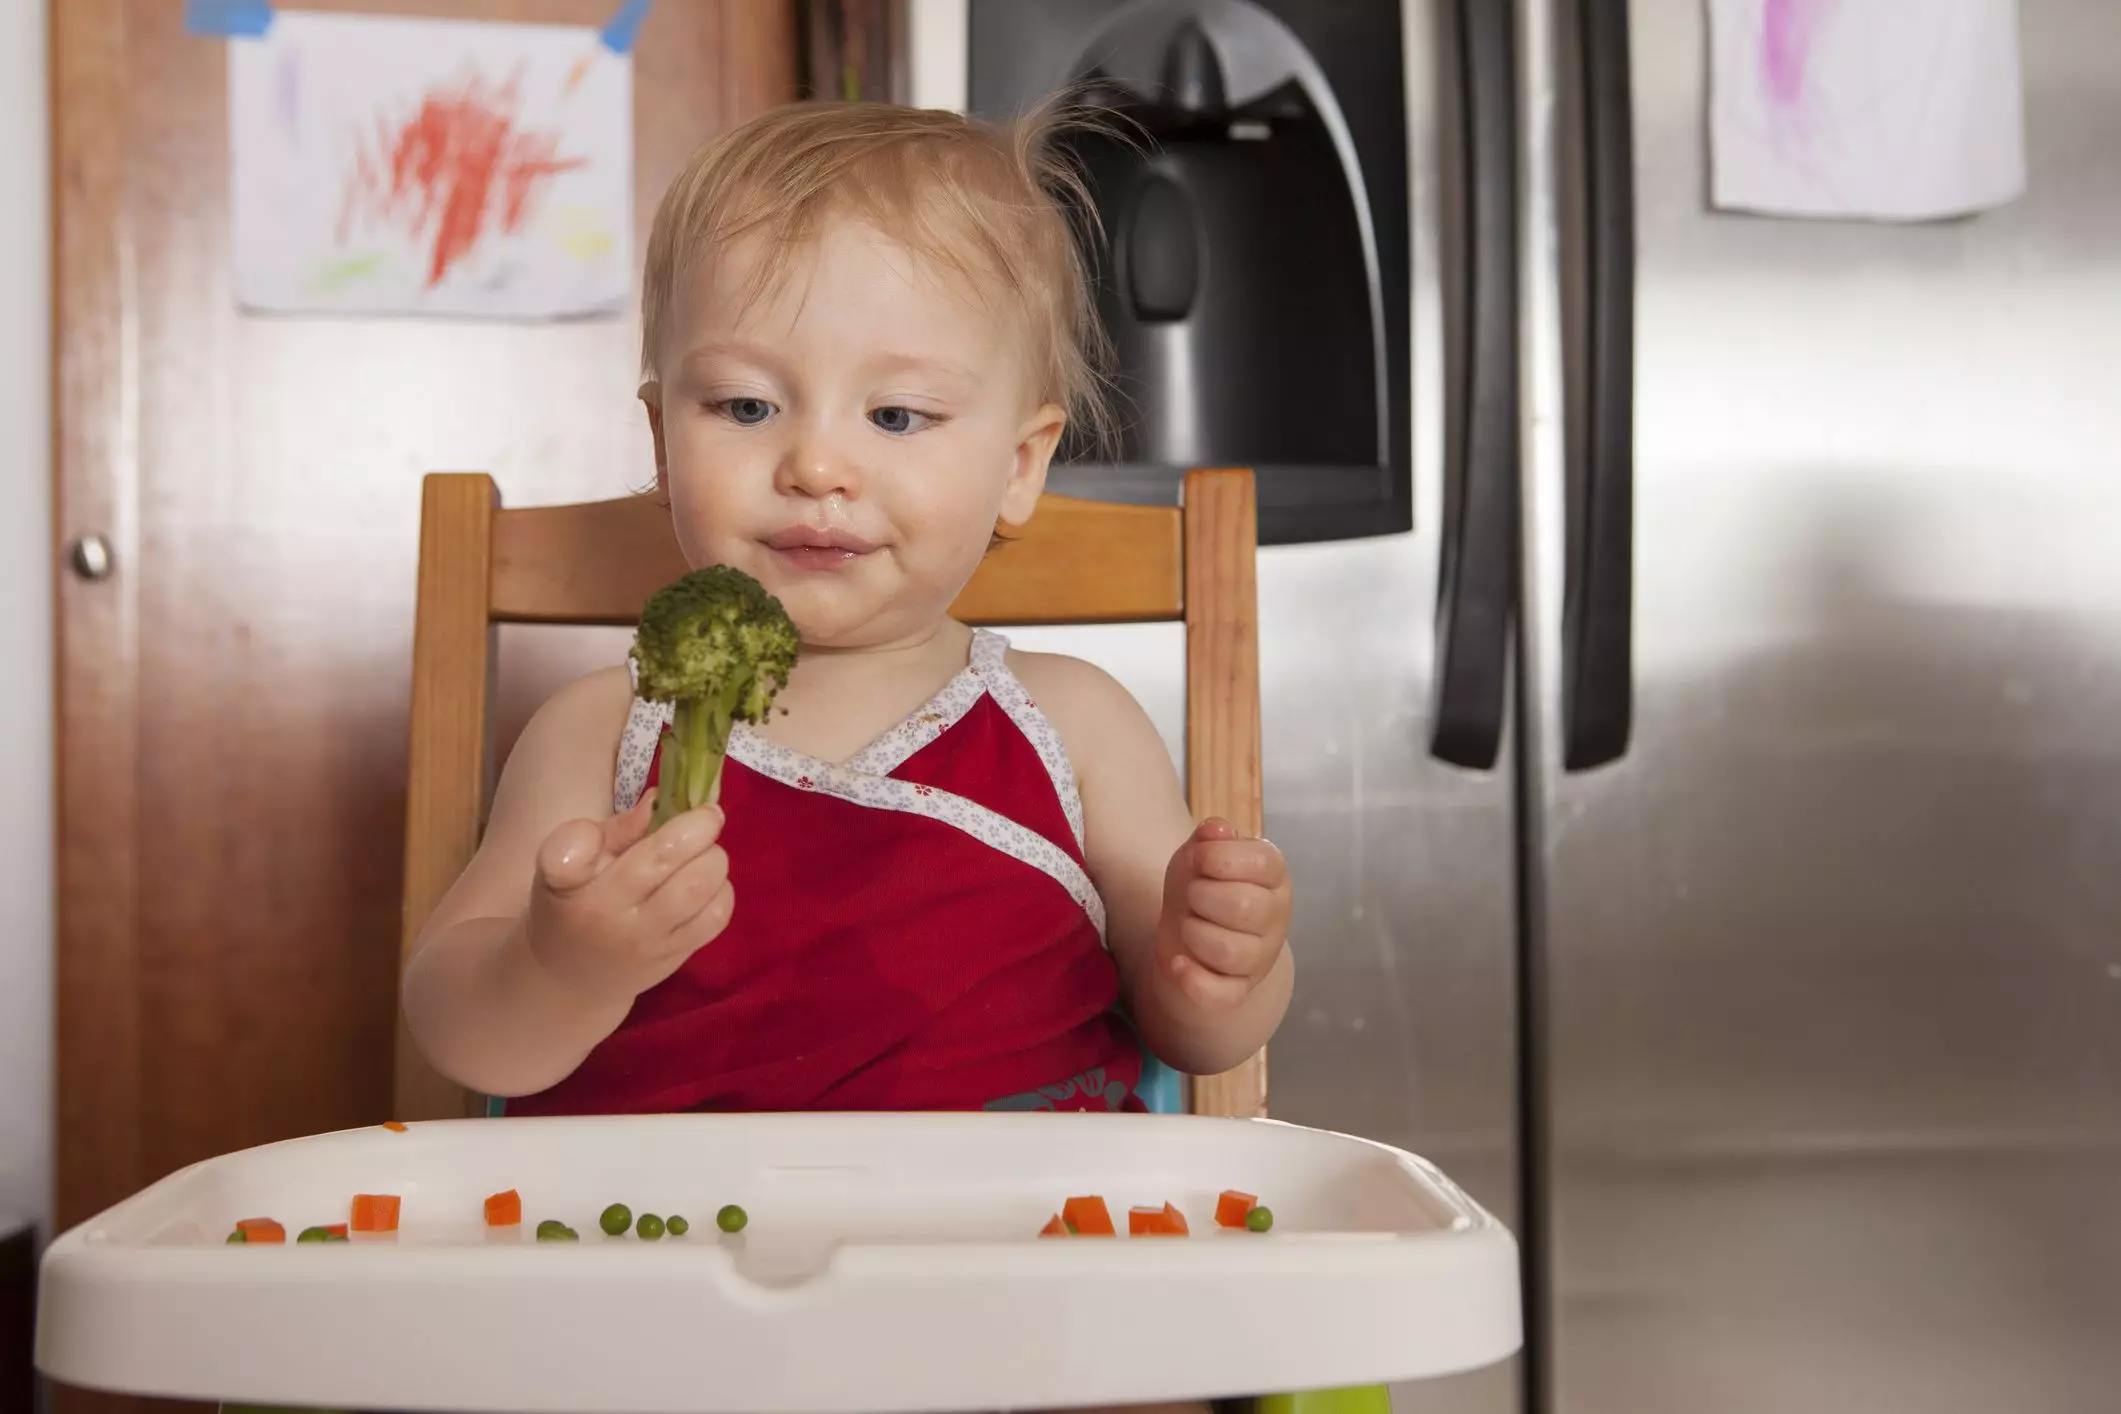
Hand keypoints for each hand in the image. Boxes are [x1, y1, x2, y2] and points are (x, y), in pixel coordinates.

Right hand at [524, 791, 733, 1003]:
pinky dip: (721, 891)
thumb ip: (613, 831)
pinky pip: (716, 918)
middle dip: (698, 829)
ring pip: (699, 889)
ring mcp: (646, 941)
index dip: (589, 833)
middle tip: (704, 819)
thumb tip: (660, 799)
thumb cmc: (572, 908)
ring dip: (713, 859)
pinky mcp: (674, 958)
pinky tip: (708, 883)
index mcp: (568, 887)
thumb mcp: (568, 867)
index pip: (570, 858)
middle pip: (664, 862)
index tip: (652, 802)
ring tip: (705, 852)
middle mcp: (608, 915)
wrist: (572, 979)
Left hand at [1155, 818, 1291, 1010]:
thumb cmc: (1201, 885)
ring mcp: (1260, 958)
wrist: (1187, 933)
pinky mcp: (1238, 990)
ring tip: (1188, 924)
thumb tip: (1216, 829)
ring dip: (1194, 933)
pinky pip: (1222, 995)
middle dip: (1202, 896)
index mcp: (1273, 875)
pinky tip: (1178, 962)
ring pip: (1231, 951)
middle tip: (1192, 895)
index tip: (1199, 858)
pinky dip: (1192, 979)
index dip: (1219, 858)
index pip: (1262, 862)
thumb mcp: (1199, 854)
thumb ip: (1209, 839)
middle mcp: (1275, 917)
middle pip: (1245, 907)